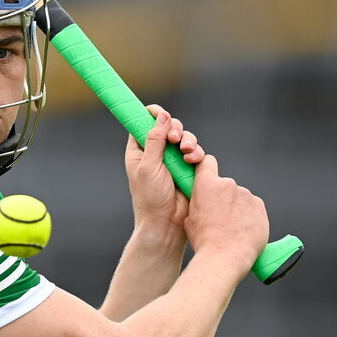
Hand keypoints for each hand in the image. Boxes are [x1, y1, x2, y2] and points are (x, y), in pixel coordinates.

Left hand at [125, 104, 204, 237]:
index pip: (143, 122)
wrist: (166, 224)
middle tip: (174, 138)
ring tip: (186, 153)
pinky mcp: (188, 168)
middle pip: (168, 126)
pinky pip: (196, 152)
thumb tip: (161, 116)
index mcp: (139, 150)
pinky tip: (193, 161)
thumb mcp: (148, 166)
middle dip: (175, 128)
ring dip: (188, 141)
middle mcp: (156, 152)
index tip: (161, 113)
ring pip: (185, 138)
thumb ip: (154, 140)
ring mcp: (173, 160)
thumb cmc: (150, 198)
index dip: (152, 114)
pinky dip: (196, 153)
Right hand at [183, 154, 269, 272]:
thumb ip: (197, 203)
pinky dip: (249, 215)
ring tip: (232, 228)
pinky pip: (253, 207)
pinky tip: (243, 230)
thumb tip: (202, 202)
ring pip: (240, 197)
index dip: (206, 167)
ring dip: (237, 208)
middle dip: (223, 197)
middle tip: (219, 217)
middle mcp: (228, 184)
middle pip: (225, 185)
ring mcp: (246, 194)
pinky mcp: (259, 205)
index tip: (207, 174)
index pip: (207, 162)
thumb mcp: (190, 219)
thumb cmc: (205, 241)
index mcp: (206, 185)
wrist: (225, 257)